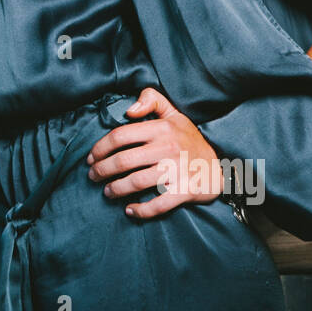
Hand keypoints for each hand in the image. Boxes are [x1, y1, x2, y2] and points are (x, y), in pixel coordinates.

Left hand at [85, 86, 222, 218]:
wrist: (220, 166)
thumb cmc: (190, 140)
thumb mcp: (174, 114)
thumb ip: (152, 100)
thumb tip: (128, 109)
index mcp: (161, 129)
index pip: (120, 136)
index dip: (100, 147)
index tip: (91, 157)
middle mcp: (168, 148)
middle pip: (123, 161)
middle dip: (102, 170)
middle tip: (93, 176)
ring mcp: (177, 171)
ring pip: (136, 183)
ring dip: (116, 189)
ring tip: (107, 192)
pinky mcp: (185, 191)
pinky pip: (157, 204)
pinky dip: (140, 210)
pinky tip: (129, 210)